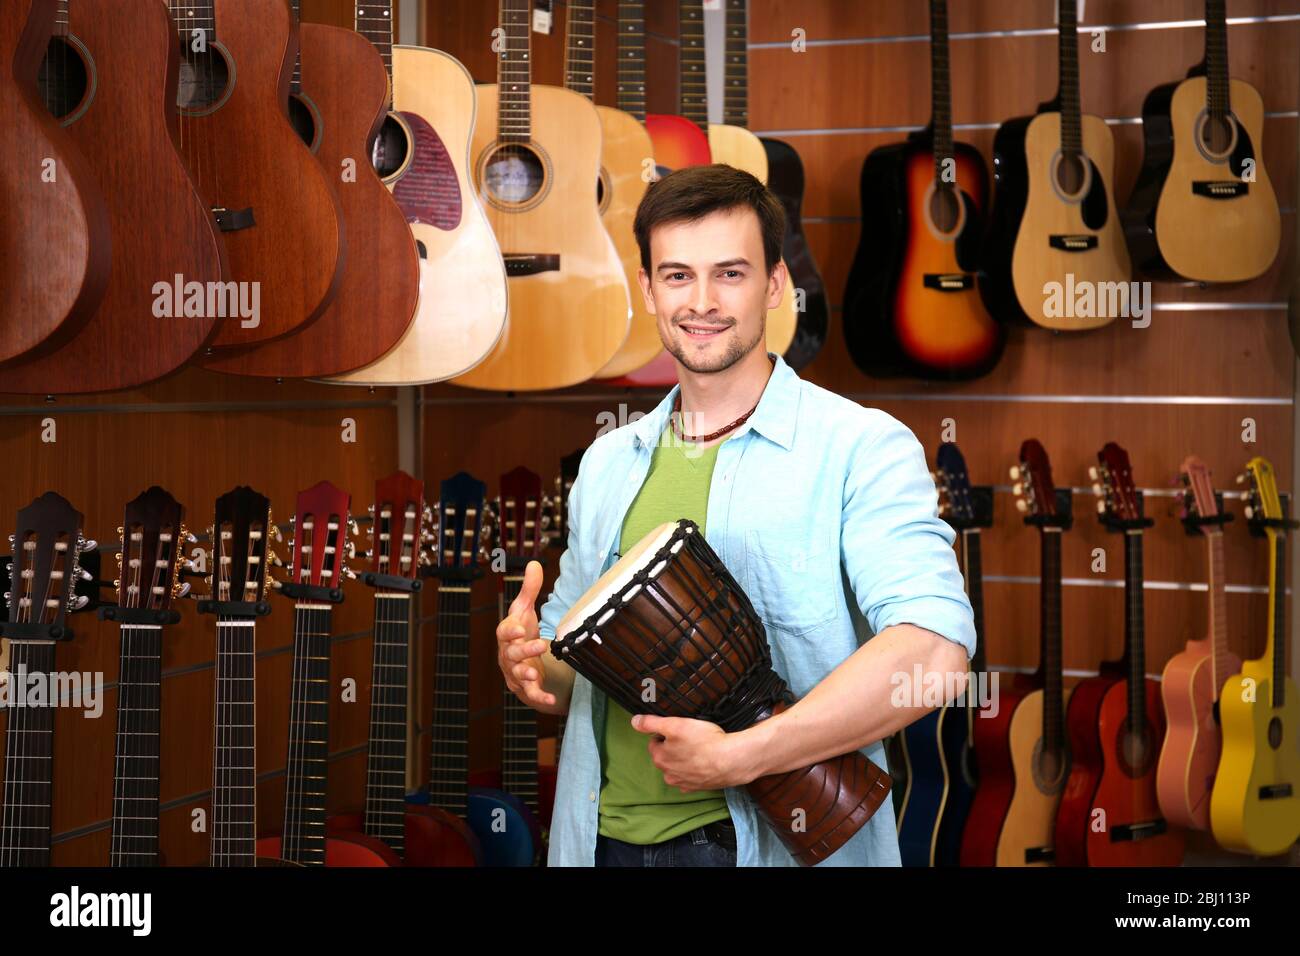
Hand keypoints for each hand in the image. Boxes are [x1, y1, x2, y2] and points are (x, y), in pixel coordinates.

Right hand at [494, 560, 556, 708]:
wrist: (523, 660)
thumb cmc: (522, 632)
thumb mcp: (525, 610)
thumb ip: (529, 589)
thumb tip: (533, 563)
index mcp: (507, 634)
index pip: (504, 631)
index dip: (511, 630)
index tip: (520, 628)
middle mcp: (508, 654)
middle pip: (512, 653)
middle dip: (524, 650)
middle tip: (540, 645)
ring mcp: (514, 672)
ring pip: (517, 674)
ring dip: (526, 674)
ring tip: (536, 673)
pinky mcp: (525, 687)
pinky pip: (530, 694)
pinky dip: (539, 697)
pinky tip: (552, 699)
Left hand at [630, 713, 753, 790]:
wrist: (731, 760)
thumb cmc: (704, 741)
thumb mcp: (675, 725)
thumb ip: (651, 723)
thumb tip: (634, 721)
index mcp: (660, 758)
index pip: (654, 742)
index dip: (666, 733)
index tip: (679, 729)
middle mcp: (668, 774)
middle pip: (665, 756)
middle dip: (674, 747)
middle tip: (690, 738)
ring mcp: (683, 783)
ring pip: (677, 768)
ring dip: (683, 760)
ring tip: (699, 750)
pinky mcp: (698, 788)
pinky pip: (691, 778)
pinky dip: (695, 771)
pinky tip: (704, 763)